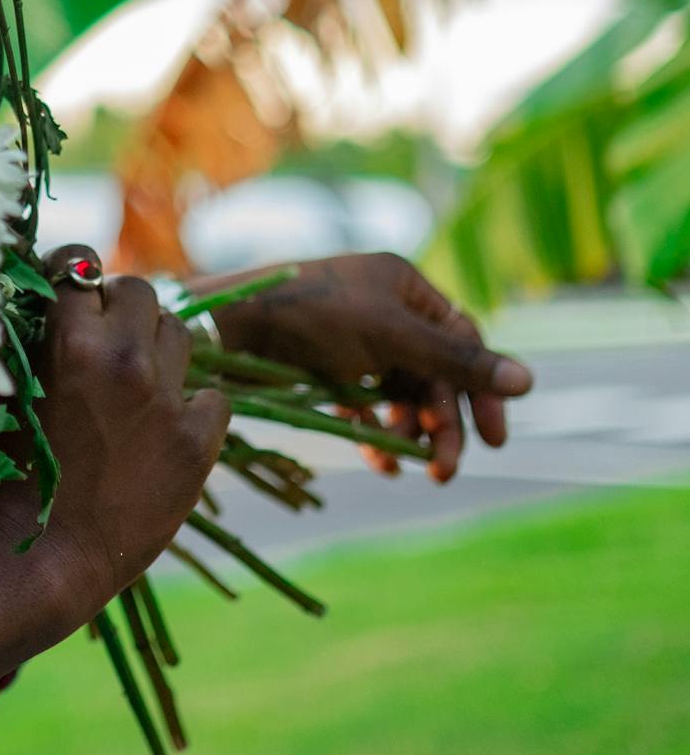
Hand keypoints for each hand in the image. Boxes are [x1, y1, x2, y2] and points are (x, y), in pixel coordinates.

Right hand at [0, 246, 229, 621]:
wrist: (41, 559)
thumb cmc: (2, 476)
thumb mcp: (4, 387)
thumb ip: (30, 334)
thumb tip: (51, 291)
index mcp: (69, 340)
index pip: (81, 263)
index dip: (74, 276)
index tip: (72, 293)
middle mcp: (124, 358)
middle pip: (138, 291)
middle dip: (120, 308)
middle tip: (105, 342)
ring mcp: (166, 400)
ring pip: (178, 332)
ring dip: (156, 348)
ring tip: (135, 384)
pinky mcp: (196, 443)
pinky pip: (213, 397)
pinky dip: (192, 407)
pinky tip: (165, 428)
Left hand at [211, 252, 532, 483]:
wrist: (227, 326)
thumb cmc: (311, 316)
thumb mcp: (391, 336)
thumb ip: (456, 362)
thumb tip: (528, 381)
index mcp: (404, 285)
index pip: (463, 340)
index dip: (481, 390)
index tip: (492, 440)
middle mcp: (385, 309)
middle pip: (435, 373)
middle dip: (443, 421)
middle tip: (444, 469)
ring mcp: (356, 341)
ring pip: (403, 394)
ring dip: (413, 431)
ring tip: (411, 464)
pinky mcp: (327, 370)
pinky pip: (368, 406)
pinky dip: (378, 433)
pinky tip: (380, 461)